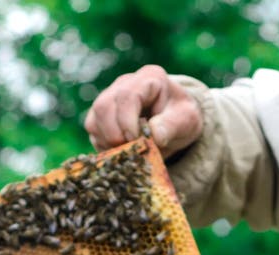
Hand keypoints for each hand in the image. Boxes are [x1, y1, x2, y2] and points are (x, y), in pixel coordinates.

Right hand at [85, 65, 202, 158]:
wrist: (175, 123)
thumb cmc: (181, 118)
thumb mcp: (186, 120)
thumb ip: (172, 126)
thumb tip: (154, 136)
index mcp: (148, 78)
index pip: (126, 96)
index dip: (128, 122)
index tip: (137, 141)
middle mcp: (124, 84)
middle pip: (104, 107)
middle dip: (115, 135)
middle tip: (132, 150)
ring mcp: (110, 98)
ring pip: (93, 120)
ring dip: (109, 143)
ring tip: (130, 151)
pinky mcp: (101, 116)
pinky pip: (93, 132)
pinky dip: (105, 147)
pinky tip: (122, 150)